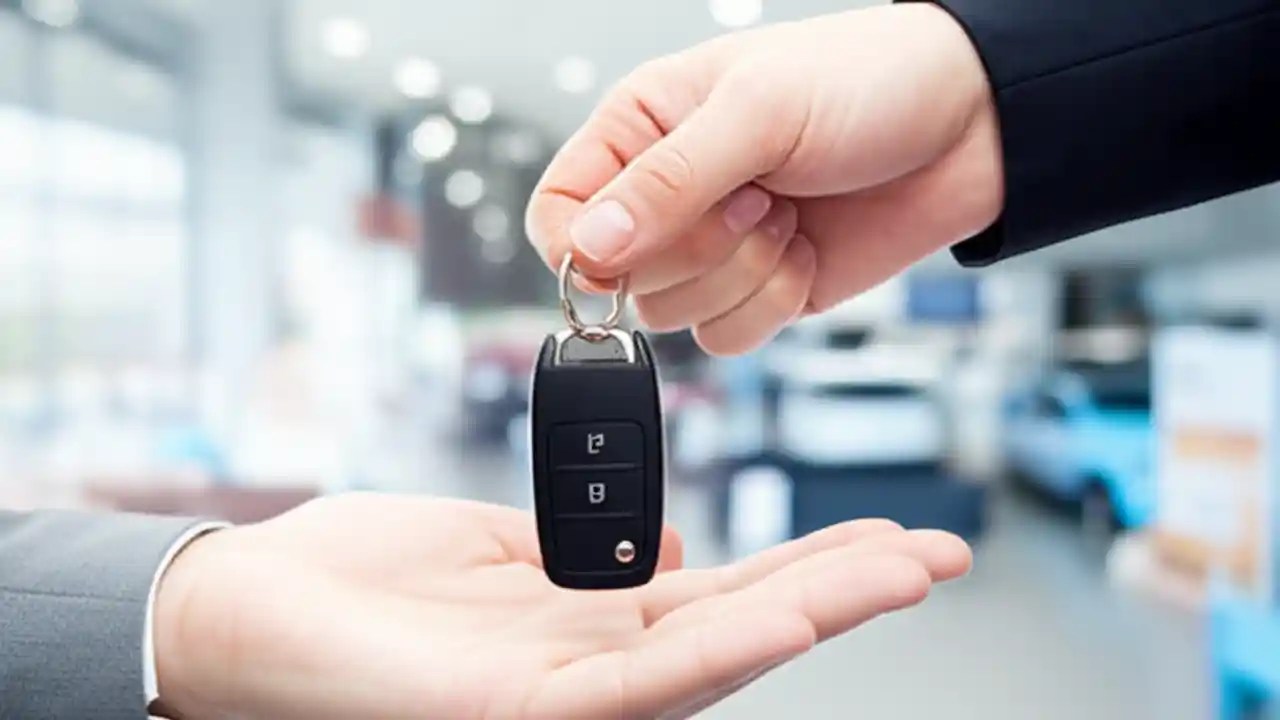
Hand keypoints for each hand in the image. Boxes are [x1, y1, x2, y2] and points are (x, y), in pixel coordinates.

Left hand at [153, 494, 969, 718]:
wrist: (242, 608)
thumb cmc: (357, 583)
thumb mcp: (498, 546)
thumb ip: (588, 547)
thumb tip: (677, 546)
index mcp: (588, 626)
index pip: (724, 601)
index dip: (810, 569)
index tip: (883, 532)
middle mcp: (590, 672)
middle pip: (740, 631)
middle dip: (843, 592)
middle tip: (937, 552)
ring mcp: (559, 701)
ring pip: (712, 661)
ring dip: (813, 615)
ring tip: (900, 571)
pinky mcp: (517, 712)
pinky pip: (635, 684)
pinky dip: (722, 649)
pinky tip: (788, 615)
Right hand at [527, 4, 1002, 354]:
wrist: (971, 128)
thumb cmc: (868, 82)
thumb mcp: (759, 111)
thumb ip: (668, 181)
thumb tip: (588, 245)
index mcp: (643, 128)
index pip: (560, 208)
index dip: (579, 244)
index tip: (622, 251)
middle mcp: (671, 193)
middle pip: (618, 275)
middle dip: (695, 248)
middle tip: (754, 195)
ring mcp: (715, 248)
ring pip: (672, 314)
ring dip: (740, 275)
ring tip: (787, 213)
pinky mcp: (759, 291)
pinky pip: (727, 338)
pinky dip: (771, 304)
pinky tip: (805, 250)